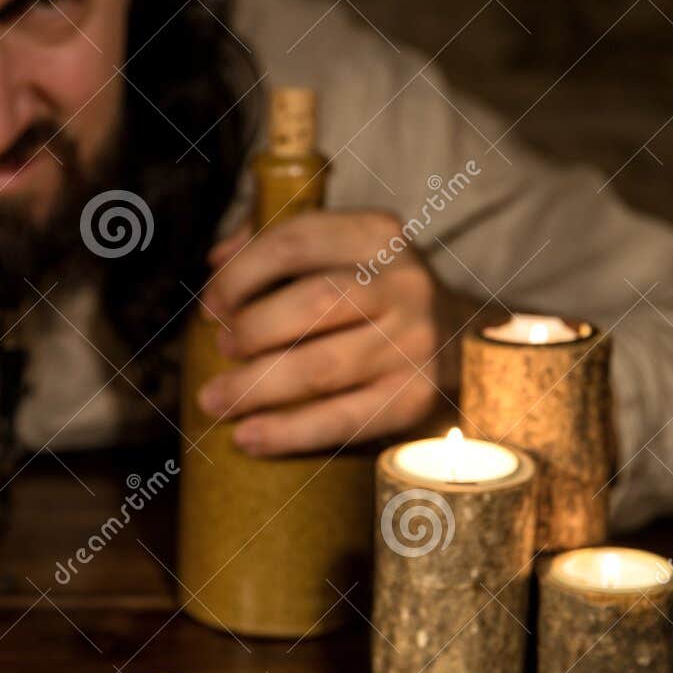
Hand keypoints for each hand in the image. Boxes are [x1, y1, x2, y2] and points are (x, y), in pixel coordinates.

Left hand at [195, 209, 488, 454]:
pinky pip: (343, 419)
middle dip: (251, 330)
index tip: (211, 306)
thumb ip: (274, 245)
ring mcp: (415, 343)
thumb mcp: (337, 249)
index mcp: (376, 235)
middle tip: (220, 350)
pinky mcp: (415, 397)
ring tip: (215, 400)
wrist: (460, 337)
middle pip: (311, 304)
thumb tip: (215, 261)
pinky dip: (289, 433)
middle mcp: (403, 283)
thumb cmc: (371, 291)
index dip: (240, 274)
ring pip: (322, 367)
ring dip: (256, 387)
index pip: (295, 242)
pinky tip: (249, 438)